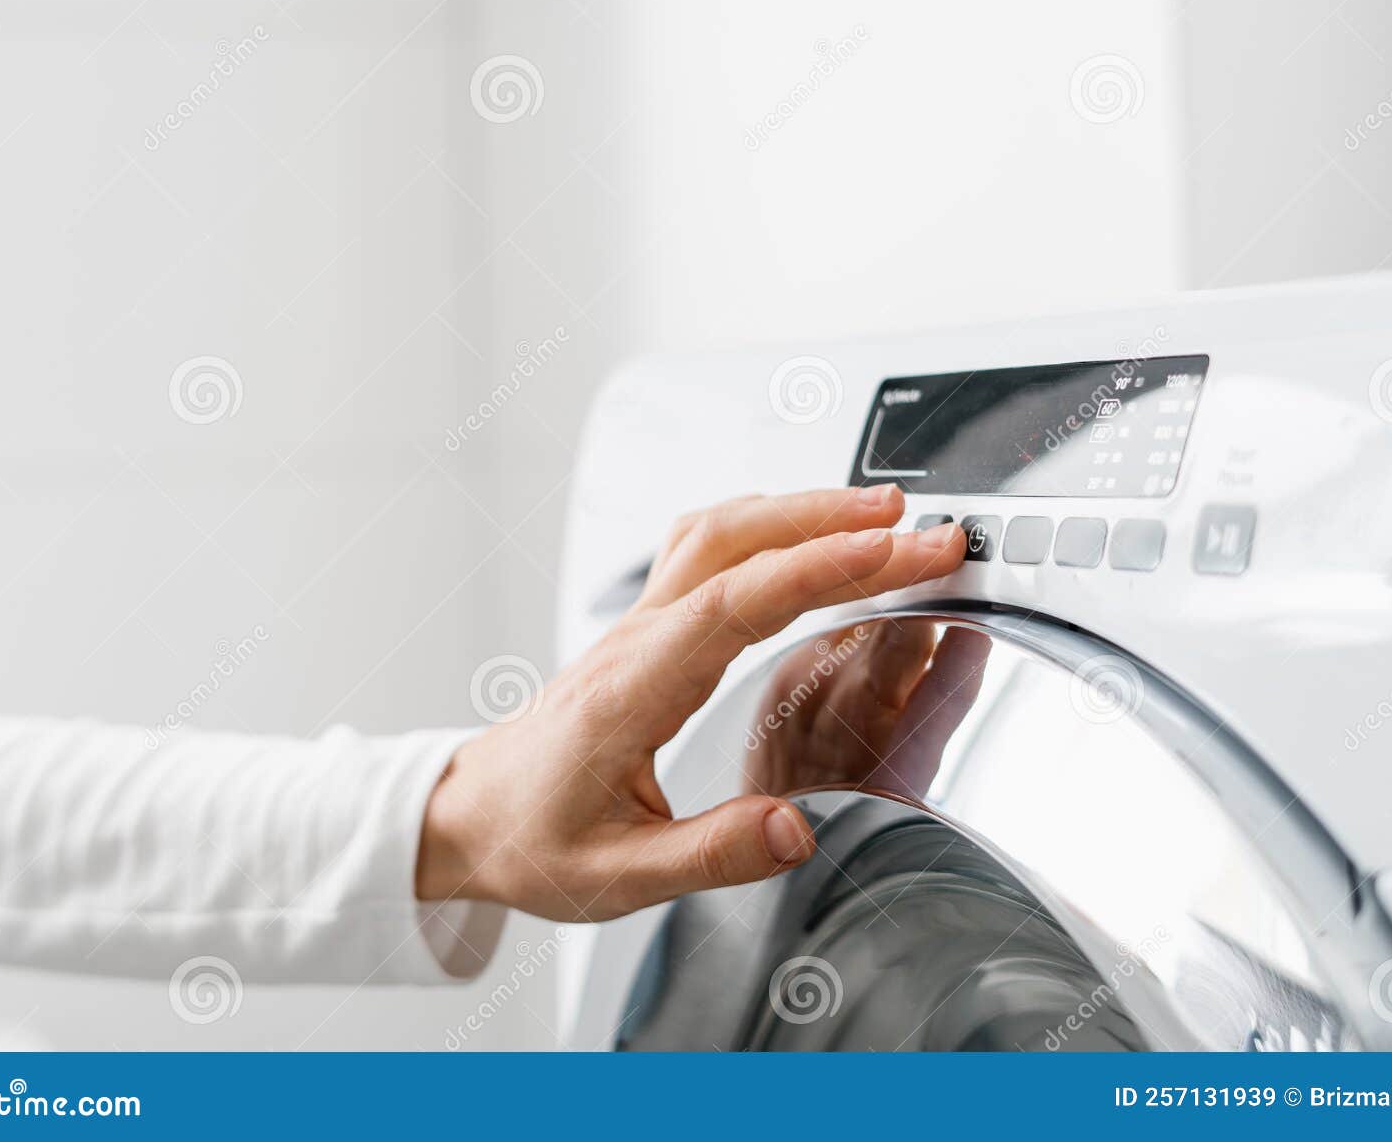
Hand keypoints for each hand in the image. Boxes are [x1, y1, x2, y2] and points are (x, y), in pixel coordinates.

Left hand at [415, 485, 964, 921]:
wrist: (471, 815)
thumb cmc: (533, 839)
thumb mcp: (617, 878)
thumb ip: (711, 855)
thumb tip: (793, 829)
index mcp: (633, 691)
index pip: (738, 602)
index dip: (825, 568)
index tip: (899, 554)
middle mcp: (638, 642)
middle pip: (733, 541)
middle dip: (833, 521)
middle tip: (920, 530)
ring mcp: (640, 628)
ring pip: (719, 532)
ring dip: (801, 512)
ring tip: (882, 516)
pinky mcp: (648, 631)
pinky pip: (709, 551)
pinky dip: (770, 527)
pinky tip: (807, 536)